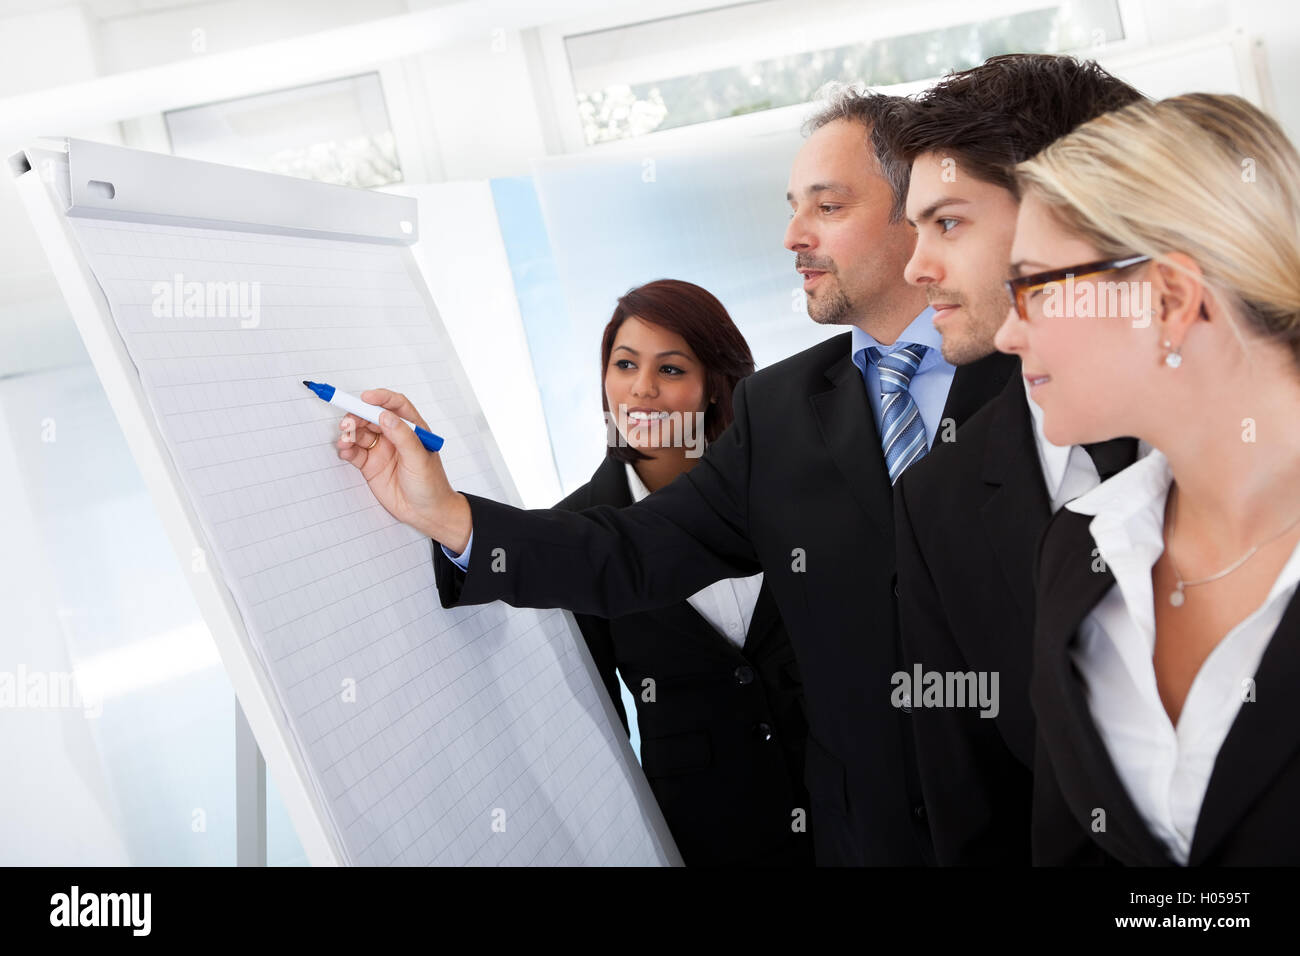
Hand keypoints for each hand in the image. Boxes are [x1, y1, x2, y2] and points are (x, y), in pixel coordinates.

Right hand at [336, 388, 471, 551]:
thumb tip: (385, 416)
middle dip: (357, 417)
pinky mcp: (371, 465)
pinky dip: (347, 450)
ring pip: (360, 434)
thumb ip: (403, 436)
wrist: (425, 513)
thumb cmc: (430, 485)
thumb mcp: (419, 458)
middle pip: (372, 418)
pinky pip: (355, 452)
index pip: (395, 405)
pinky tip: (345, 451)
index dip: (380, 398)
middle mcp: (395, 436)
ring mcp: (382, 450)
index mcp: (412, 429)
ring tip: (344, 441)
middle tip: (347, 424)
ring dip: (349, 434)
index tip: (365, 398)